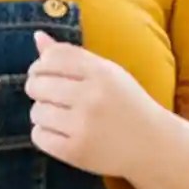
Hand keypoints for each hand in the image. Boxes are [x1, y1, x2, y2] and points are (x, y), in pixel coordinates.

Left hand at [26, 31, 160, 176]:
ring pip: (36, 111)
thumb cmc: (127, 104)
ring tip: (59, 116)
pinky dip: (43, 134)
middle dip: (37, 88)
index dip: (40, 64)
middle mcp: (91, 97)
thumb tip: (37, 36)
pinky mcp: (75, 151)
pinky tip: (59, 132)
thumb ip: (73, 55)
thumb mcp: (108, 73)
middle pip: (38, 84)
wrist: (152, 145)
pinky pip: (38, 136)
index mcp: (102, 73)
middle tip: (48, 95)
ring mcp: (83, 126)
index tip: (43, 73)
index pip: (53, 57)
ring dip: (41, 113)